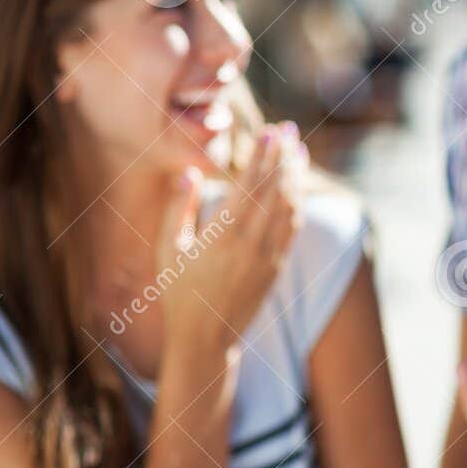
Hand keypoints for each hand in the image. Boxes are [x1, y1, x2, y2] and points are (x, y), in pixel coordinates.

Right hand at [159, 122, 304, 348]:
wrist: (204, 338)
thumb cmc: (178, 292)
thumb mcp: (168, 250)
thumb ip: (179, 209)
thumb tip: (189, 172)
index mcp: (223, 235)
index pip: (249, 185)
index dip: (261, 156)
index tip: (269, 132)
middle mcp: (251, 243)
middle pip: (274, 190)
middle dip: (283, 156)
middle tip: (288, 129)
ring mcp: (268, 256)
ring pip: (288, 207)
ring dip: (294, 176)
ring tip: (298, 149)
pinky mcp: (276, 267)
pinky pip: (292, 229)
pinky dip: (297, 203)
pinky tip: (296, 187)